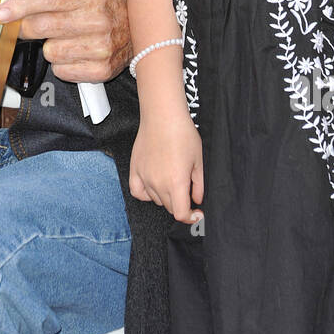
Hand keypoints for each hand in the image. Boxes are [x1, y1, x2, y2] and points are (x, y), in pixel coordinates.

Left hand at [0, 0, 130, 82]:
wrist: (140, 29)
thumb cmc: (105, 8)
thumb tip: (16, 8)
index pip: (46, 0)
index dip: (19, 8)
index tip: (1, 14)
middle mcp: (96, 20)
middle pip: (41, 28)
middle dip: (27, 28)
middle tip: (28, 27)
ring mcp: (100, 47)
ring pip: (49, 52)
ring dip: (52, 47)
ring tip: (69, 39)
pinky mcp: (101, 70)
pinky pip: (61, 71)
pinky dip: (63, 64)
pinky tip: (76, 54)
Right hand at [129, 107, 203, 224]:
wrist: (163, 116)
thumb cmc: (183, 134)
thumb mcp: (198, 160)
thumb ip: (198, 184)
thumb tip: (197, 199)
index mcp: (176, 183)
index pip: (181, 214)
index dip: (191, 217)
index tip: (196, 212)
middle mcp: (158, 183)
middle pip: (170, 208)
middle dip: (180, 203)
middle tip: (186, 188)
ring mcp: (144, 177)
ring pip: (156, 200)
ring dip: (165, 197)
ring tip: (171, 178)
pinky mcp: (135, 169)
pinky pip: (137, 192)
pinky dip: (145, 194)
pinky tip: (153, 185)